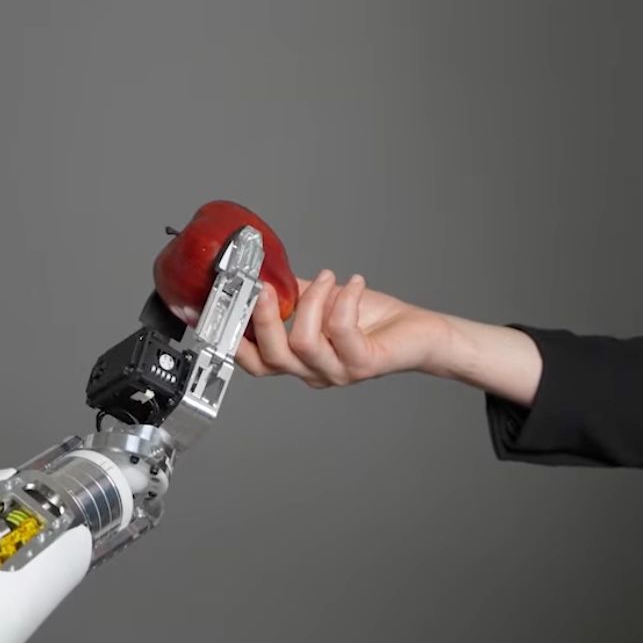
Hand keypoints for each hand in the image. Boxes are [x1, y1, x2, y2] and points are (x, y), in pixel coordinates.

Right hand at [235, 270, 452, 387]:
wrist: (418, 332)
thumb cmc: (374, 319)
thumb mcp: (323, 302)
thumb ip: (293, 293)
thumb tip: (265, 270)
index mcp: (297, 359)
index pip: (254, 363)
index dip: (232, 341)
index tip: (224, 306)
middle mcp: (313, 371)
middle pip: (270, 358)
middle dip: (264, 317)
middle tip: (266, 286)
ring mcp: (337, 371)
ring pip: (303, 342)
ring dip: (313, 300)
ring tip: (329, 278)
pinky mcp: (363, 364)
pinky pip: (341, 331)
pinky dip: (344, 299)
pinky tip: (355, 284)